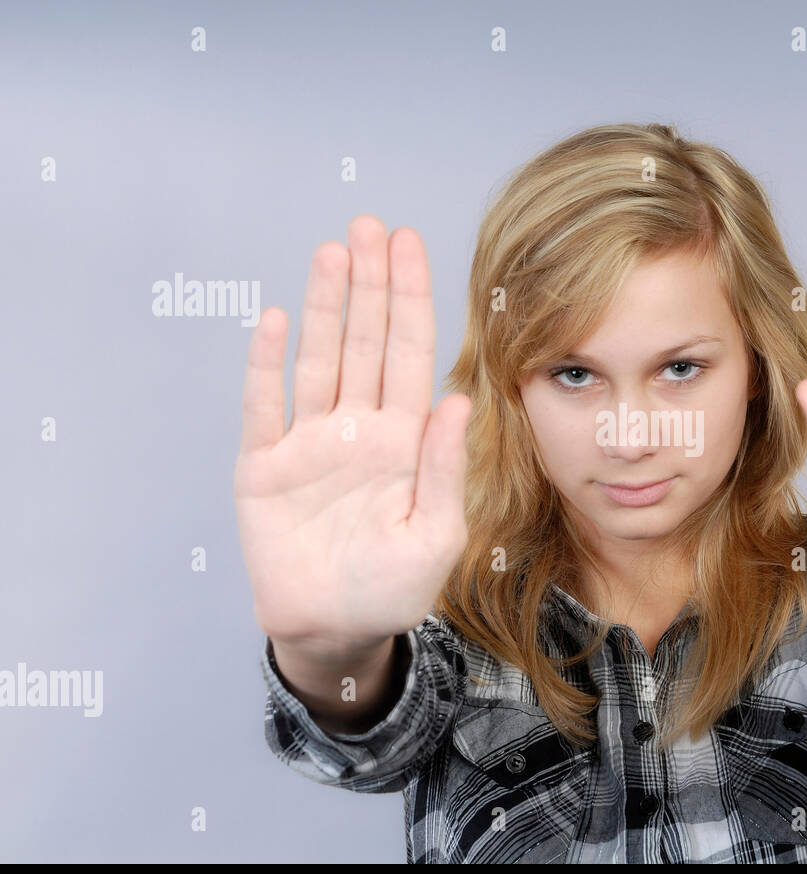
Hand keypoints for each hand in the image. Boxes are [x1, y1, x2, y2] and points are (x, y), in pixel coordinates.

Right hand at [233, 216, 471, 657]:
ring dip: (323, 307)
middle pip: (365, 342)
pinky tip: (274, 319)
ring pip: (318, 359)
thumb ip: (444, 469)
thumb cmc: (393, 587)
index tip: (412, 246)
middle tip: (371, 225)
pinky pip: (264, 406)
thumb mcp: (436, 535)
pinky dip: (266, 364)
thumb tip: (458, 401)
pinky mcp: (263, 467)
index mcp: (405, 441)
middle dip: (370, 284)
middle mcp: (358, 429)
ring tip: (333, 252)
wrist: (334, 630)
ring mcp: (309, 443)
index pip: (411, 354)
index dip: (411, 299)